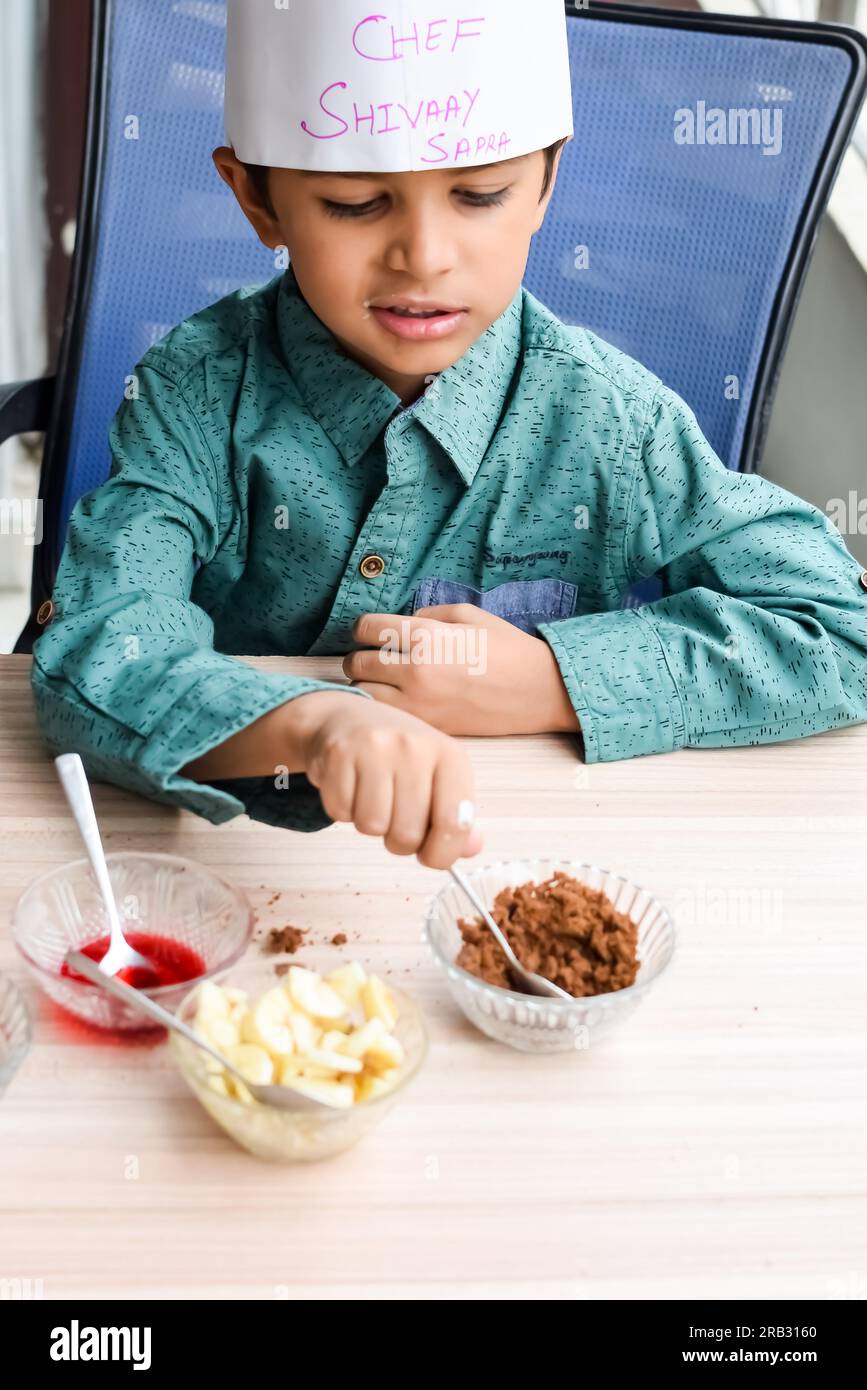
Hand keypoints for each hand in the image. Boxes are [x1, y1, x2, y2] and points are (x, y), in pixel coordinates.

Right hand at [290, 690, 483, 867]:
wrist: (350, 719)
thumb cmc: (400, 756)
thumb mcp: (438, 777)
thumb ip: (456, 817)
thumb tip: (472, 848)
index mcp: (450, 756)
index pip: (454, 823)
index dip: (441, 854)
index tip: (430, 857)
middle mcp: (416, 747)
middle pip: (408, 834)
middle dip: (399, 841)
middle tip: (394, 819)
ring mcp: (376, 747)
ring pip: (372, 827)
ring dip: (369, 825)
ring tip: (372, 799)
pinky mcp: (340, 753)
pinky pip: (340, 812)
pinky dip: (343, 810)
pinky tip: (351, 787)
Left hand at [342, 605, 580, 736]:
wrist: (538, 692)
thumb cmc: (508, 649)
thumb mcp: (469, 615)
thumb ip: (428, 613)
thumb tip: (403, 622)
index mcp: (425, 637)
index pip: (366, 629)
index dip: (364, 628)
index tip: (371, 631)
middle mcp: (415, 672)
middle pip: (357, 664)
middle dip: (361, 656)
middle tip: (374, 656)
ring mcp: (420, 704)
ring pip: (365, 695)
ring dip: (367, 685)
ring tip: (382, 681)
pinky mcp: (428, 726)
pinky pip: (387, 716)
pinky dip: (384, 708)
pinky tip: (397, 700)